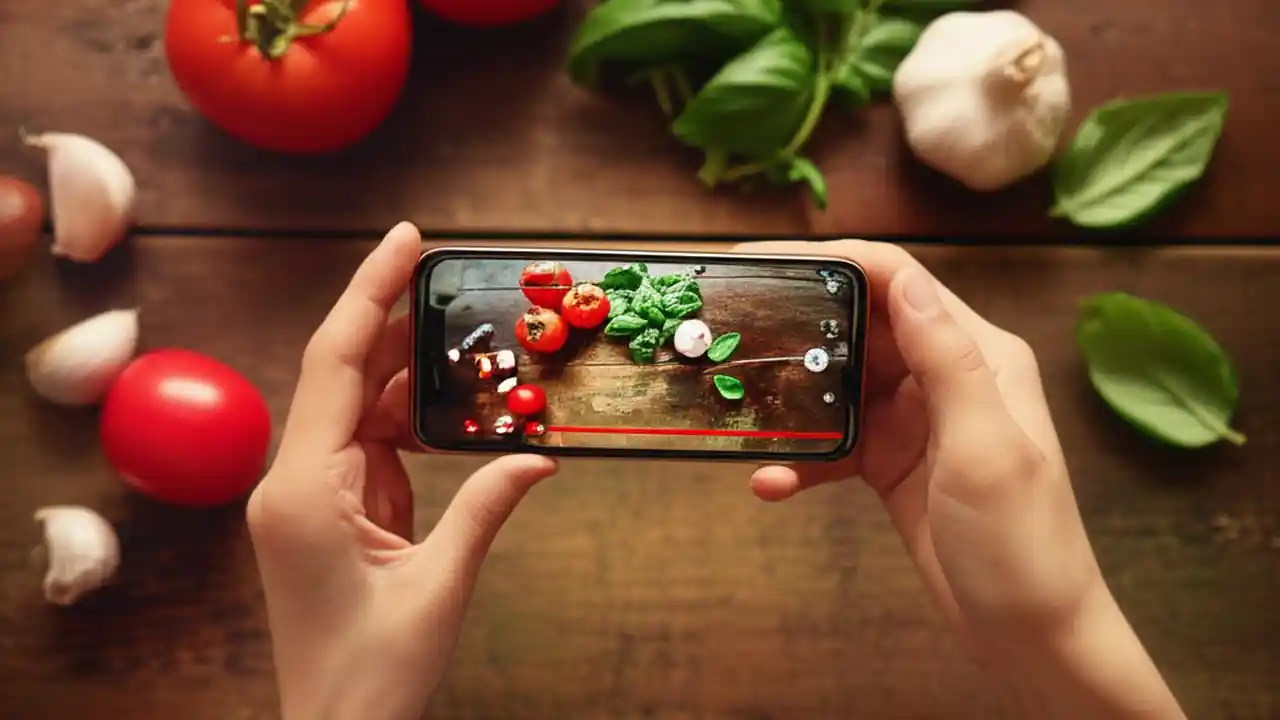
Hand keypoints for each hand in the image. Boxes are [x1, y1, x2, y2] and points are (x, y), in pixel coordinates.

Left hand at [247, 223, 557, 719]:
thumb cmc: (372, 672)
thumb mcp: (440, 584)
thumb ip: (486, 507)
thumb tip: (540, 455)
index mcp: (303, 490)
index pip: (335, 364)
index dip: (368, 292)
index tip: (406, 239)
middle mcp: (294, 480)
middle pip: (344, 372)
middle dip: (395, 321)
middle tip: (452, 278)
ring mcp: (308, 495)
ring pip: (359, 405)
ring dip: (410, 373)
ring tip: (468, 339)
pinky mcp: (329, 510)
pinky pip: (370, 444)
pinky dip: (410, 420)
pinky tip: (451, 404)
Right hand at [739, 241, 1184, 719]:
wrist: (1030, 634)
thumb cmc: (1024, 543)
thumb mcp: (985, 447)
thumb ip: (947, 360)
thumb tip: (906, 281)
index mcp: (979, 355)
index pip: (899, 282)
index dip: (832, 261)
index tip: (763, 266)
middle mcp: (945, 377)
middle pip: (857, 324)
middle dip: (794, 323)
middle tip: (729, 328)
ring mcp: (915, 420)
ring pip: (836, 382)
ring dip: (788, 396)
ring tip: (735, 402)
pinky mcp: (890, 462)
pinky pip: (833, 444)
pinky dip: (800, 460)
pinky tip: (769, 482)